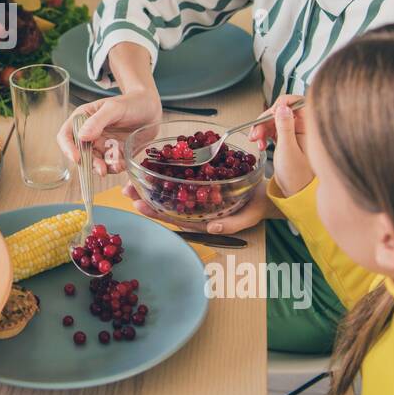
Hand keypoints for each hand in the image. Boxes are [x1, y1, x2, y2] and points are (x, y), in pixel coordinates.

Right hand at [57, 89, 162, 177]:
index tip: (76, 158)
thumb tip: (81, 136)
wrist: (151, 109)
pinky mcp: (114, 154)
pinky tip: (123, 163)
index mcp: (82, 119)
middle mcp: (89, 134)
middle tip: (101, 168)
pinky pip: (110, 166)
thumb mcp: (114, 108)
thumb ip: (98, 121)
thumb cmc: (131, 102)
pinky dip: (115, 168)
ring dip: (102, 168)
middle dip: (89, 163)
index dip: (68, 148)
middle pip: (80, 154)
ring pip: (94, 163)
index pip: (66, 135)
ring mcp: (102, 146)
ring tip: (116, 166)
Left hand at [123, 178, 278, 234]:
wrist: (267, 193)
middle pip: (166, 204)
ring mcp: (197, 195)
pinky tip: (154, 165)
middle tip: (126, 190)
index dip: (156, 212)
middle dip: (145, 198)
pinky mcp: (200, 181)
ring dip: (151, 186)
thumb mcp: (248, 216)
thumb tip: (212, 228)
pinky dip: (166, 172)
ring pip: (169, 192)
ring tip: (132, 179)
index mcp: (203, 219)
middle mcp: (195, 208)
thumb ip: (231, 224)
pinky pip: (180, 178)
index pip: (175, 217)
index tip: (140, 206)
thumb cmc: (257, 206)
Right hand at [250, 95, 312, 194]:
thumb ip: (285, 127)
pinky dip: (264, 134)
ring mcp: (295, 132)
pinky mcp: (287, 138)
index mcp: (310, 126)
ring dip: (262, 128)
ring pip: (274, 120)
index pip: (295, 102)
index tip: (268, 116)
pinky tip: (261, 144)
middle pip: (281, 111)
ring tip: (257, 141)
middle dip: (265, 120)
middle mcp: (303, 126)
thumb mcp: (288, 150)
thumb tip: (282, 107)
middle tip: (256, 132)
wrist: (297, 192)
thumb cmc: (298, 176)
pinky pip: (273, 129)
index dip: (279, 106)